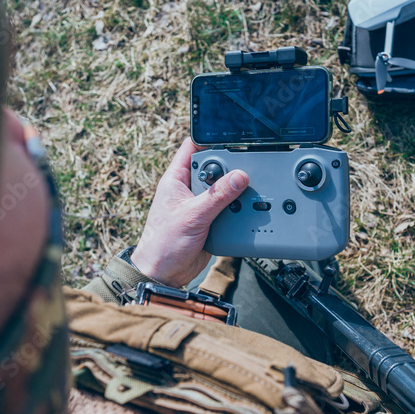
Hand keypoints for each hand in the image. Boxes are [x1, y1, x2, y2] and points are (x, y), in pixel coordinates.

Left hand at [131, 138, 247, 287]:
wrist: (165, 275)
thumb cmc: (163, 244)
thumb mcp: (192, 216)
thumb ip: (217, 196)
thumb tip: (239, 177)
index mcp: (176, 179)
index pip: (193, 147)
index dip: (211, 140)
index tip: (233, 138)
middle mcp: (189, 189)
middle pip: (216, 167)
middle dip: (231, 168)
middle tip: (246, 171)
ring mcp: (201, 204)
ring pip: (225, 188)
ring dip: (237, 192)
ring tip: (250, 190)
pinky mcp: (212, 220)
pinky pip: (230, 208)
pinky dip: (239, 209)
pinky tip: (248, 209)